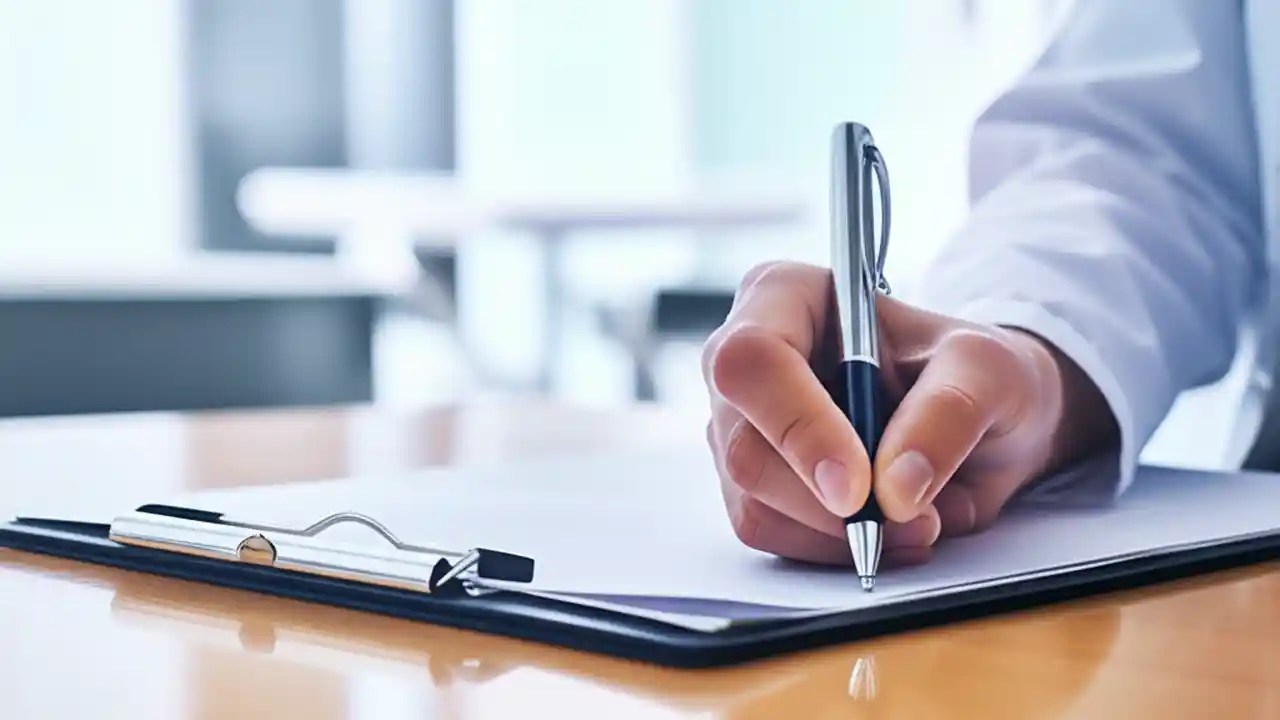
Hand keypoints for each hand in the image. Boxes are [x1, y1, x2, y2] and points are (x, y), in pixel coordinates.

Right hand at [702, 261, 1114, 565]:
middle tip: (917, 518)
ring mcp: (740, 427)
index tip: (857, 487)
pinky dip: (832, 548)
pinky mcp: (751, 484)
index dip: (797, 426)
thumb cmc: (973, 372)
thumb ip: (948, 415)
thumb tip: (894, 489)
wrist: (981, 421)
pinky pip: (770, 534)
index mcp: (784, 297)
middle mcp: (745, 361)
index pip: (752, 359)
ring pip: (754, 502)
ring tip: (918, 520)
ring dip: (839, 534)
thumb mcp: (988, 371)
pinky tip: (885, 529)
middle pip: (745, 447)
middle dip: (829, 503)